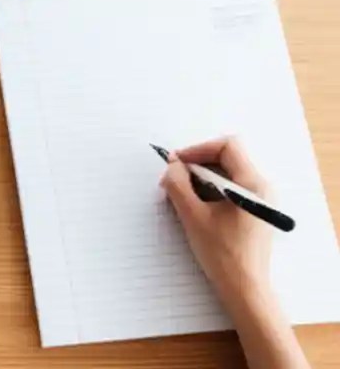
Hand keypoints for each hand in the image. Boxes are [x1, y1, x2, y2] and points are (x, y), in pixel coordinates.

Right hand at [160, 137, 272, 305]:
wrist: (244, 288)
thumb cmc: (223, 255)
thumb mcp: (193, 216)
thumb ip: (179, 184)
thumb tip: (172, 165)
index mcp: (253, 185)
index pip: (228, 146)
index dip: (198, 149)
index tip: (177, 162)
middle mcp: (261, 187)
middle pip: (227, 157)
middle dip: (197, 164)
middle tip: (174, 179)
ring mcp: (260, 199)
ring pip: (227, 173)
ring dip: (201, 178)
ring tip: (181, 195)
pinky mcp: (253, 210)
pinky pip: (230, 188)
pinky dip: (210, 190)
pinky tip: (195, 206)